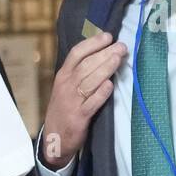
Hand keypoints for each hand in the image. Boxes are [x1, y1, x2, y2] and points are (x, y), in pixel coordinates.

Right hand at [39, 32, 125, 168]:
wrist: (54, 138)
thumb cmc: (64, 108)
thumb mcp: (65, 87)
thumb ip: (80, 72)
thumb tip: (102, 54)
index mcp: (63, 76)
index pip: (76, 54)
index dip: (92, 44)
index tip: (108, 36)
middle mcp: (66, 86)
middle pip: (86, 65)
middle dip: (104, 54)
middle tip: (121, 46)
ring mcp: (72, 102)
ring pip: (89, 82)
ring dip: (105, 69)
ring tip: (119, 59)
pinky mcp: (78, 117)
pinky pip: (91, 104)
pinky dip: (100, 94)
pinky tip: (110, 86)